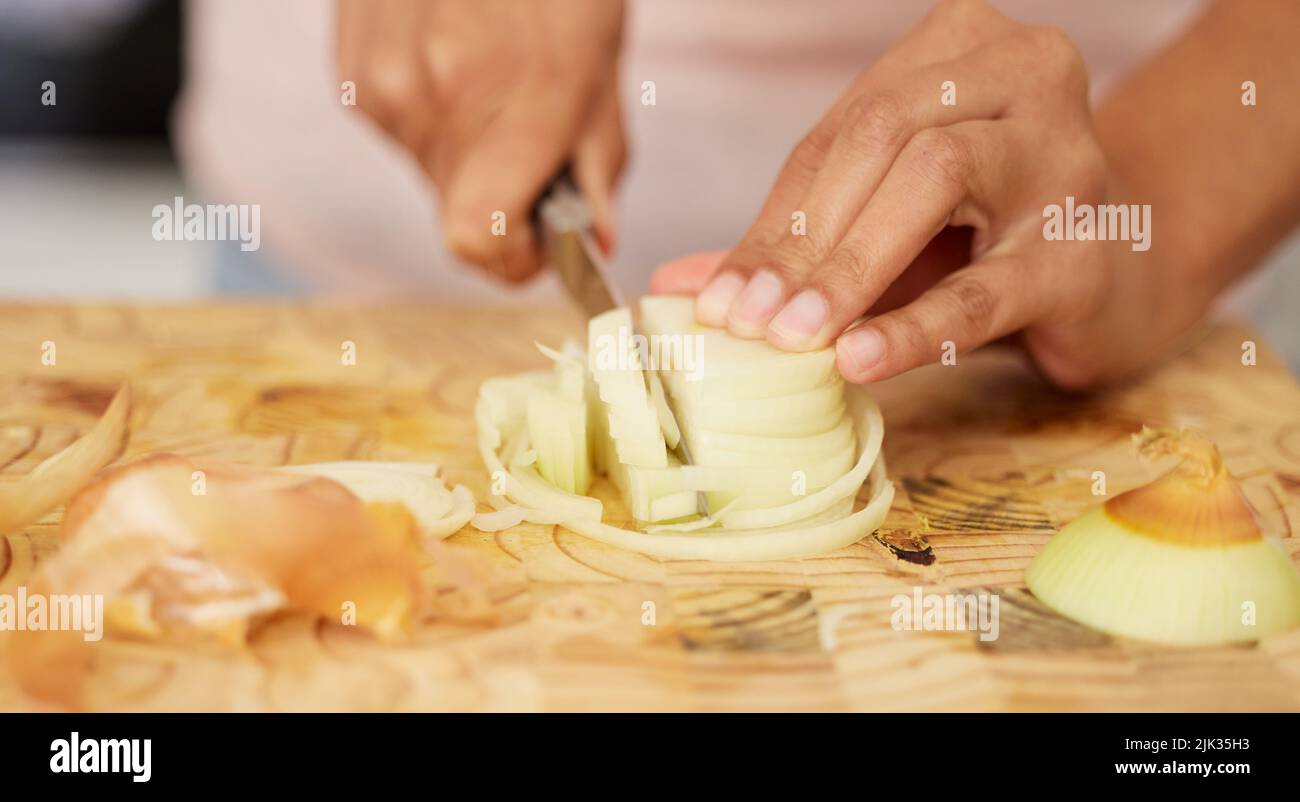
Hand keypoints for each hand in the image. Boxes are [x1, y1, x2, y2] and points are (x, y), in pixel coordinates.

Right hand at [337, 0, 625, 281]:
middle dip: (501, 198)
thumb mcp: (604, 66)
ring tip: (492, 79)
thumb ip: (599, 164)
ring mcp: (385, 85)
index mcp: (516, 108)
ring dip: (465, 150)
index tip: (540, 244)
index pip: (479, 240)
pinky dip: (431, 112)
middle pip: (458, 211)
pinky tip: (454, 56)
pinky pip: (398, 127)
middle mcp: (436, 104)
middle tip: (530, 144)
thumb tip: (596, 242)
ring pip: (428, 169)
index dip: (512, 259)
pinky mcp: (354, 68)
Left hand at [652, 0, 1181, 389]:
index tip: (719, 300)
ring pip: (936, 175)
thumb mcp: (888, 225)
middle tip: (748, 323)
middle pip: (881, 135)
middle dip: (803, 237)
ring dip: (849, 268)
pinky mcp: (1091, 243)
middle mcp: (1023, 72)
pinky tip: (860, 358)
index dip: (772, 219)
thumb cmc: (990, 238)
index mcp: (962, 47)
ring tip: (794, 338)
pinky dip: (915, 324)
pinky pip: (989, 284)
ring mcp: (1067, 150)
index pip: (840, 131)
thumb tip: (678, 287)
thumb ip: (793, 241)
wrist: (1123, 277)